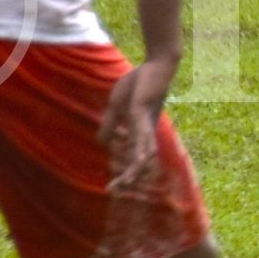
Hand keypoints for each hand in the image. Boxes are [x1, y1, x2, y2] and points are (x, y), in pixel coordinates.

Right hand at [99, 57, 178, 192]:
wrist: (155, 66)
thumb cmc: (138, 85)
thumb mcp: (116, 107)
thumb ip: (110, 125)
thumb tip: (102, 144)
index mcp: (140, 133)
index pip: (131, 159)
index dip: (121, 174)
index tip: (110, 188)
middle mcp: (146, 133)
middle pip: (139, 163)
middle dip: (127, 179)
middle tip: (112, 191)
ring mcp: (146, 124)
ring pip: (144, 154)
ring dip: (134, 171)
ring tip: (124, 184)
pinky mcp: (143, 114)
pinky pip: (143, 136)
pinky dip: (140, 150)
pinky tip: (138, 163)